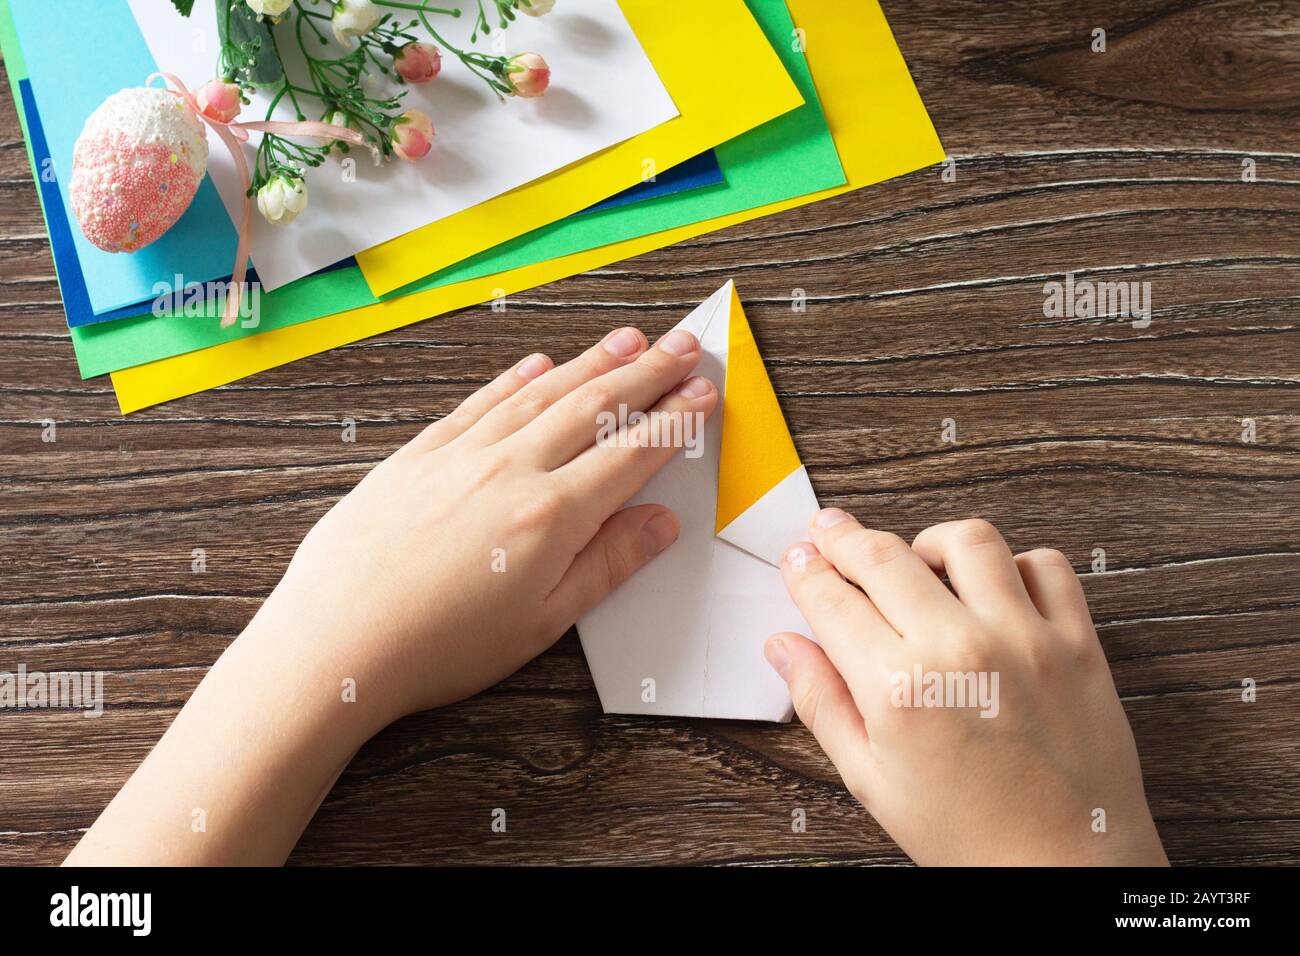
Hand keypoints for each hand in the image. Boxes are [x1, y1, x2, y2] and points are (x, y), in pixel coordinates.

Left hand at [256, 325, 718, 726]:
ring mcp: (462, 455)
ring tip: (628, 340)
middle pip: (594, 409)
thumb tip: (659, 524)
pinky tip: (536, 365)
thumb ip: (606, 565)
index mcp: (551, 515)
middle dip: (646, 374)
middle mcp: (511, 469)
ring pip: (541, 394)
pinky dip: (513, 380)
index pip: (631, 454)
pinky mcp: (419, 456)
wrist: (335, 641)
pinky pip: (478, 404)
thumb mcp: (541, 622)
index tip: (702, 395)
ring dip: (590, 363)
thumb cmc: (436, 646)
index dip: (674, 421)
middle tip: (683, 345)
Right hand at [765, 512, 1166, 865]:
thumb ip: (822, 703)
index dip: (805, 570)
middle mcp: (960, 649)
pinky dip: (1015, 563)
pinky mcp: (1076, 642)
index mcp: (898, 688)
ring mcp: (1024, 638)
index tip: (798, 559)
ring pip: (967, 540)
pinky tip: (992, 586)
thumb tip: (784, 648)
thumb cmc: (970, 835)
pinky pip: (1046, 566)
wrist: (1066, 865)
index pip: (832, 599)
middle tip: (830, 532)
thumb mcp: (872, 780)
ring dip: (928, 540)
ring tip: (915, 558)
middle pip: (884, 555)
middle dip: (844, 537)